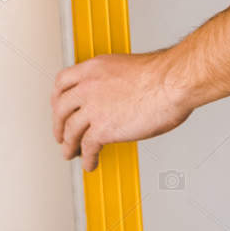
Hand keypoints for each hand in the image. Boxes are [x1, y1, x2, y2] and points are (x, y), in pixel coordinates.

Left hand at [52, 50, 191, 169]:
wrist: (172, 83)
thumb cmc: (163, 75)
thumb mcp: (128, 67)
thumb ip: (114, 80)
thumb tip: (115, 93)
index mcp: (94, 68)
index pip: (62, 82)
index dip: (57, 98)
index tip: (58, 107)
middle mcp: (88, 86)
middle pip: (61, 109)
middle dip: (59, 125)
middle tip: (61, 134)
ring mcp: (93, 108)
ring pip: (71, 131)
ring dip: (69, 145)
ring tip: (70, 153)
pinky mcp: (102, 129)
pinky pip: (87, 148)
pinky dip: (87, 158)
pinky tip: (90, 163)